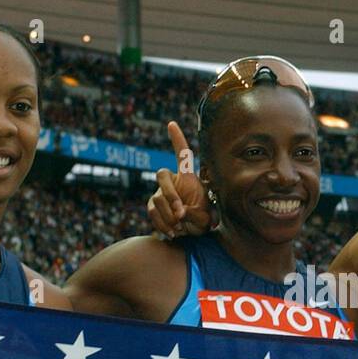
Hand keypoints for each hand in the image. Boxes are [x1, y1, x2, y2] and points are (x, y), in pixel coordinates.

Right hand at [147, 121, 212, 238]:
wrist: (191, 234)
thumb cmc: (201, 220)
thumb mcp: (205, 217)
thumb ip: (195, 213)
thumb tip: (180, 213)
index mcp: (187, 177)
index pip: (181, 155)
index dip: (177, 139)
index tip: (171, 124)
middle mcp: (171, 182)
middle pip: (161, 175)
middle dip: (171, 195)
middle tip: (181, 214)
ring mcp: (159, 193)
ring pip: (156, 198)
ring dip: (168, 215)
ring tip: (181, 227)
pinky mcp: (152, 206)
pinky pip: (152, 212)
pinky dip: (163, 224)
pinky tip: (173, 232)